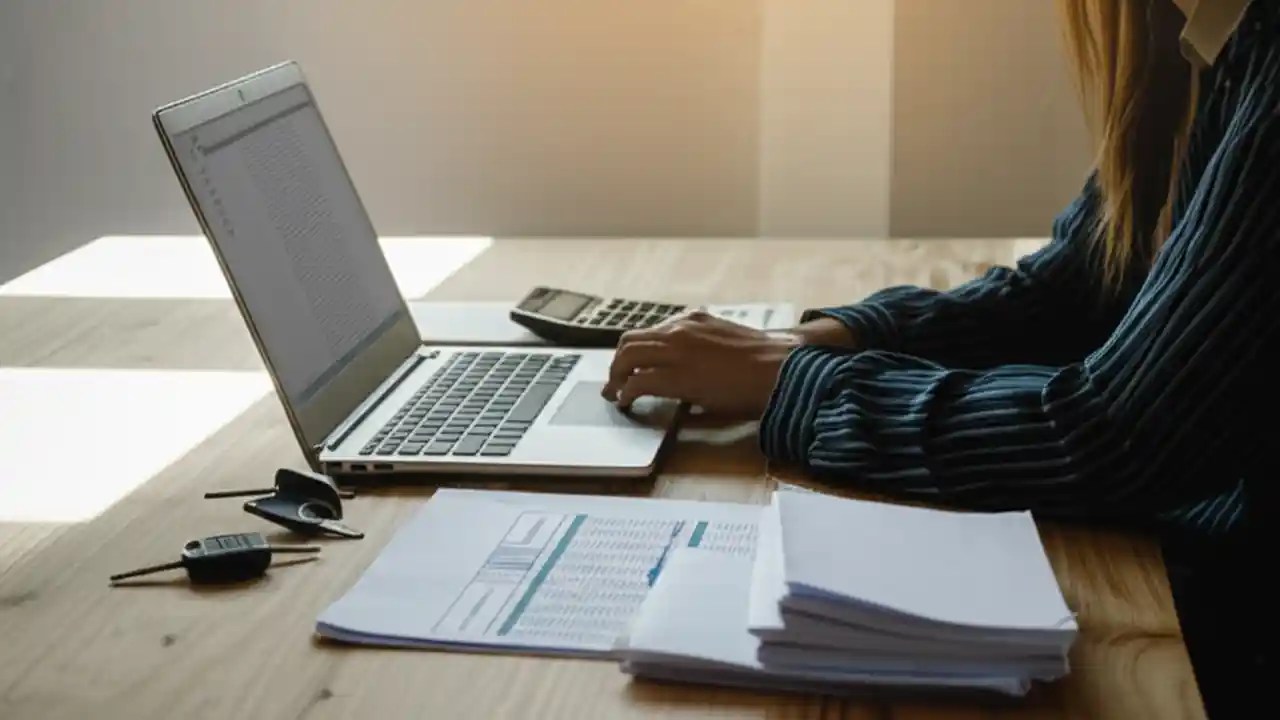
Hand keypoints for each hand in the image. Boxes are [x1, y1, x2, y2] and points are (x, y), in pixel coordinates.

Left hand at [602, 310, 801, 417]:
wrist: (779, 370)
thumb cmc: (764, 362)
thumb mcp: (728, 340)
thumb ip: (704, 346)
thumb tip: (693, 367)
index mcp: (693, 320)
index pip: (653, 331)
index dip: (639, 350)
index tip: (635, 364)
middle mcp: (679, 329)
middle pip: (631, 340)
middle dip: (619, 362)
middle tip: (616, 380)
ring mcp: (674, 350)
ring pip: (627, 357)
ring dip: (616, 376)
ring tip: (615, 393)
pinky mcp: (674, 375)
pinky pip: (637, 382)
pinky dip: (626, 393)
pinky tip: (626, 403)